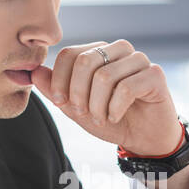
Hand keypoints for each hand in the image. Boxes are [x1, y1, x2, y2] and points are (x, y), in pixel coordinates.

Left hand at [31, 40, 182, 156]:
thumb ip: (55, 90)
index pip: (70, 54)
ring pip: (104, 76)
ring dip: (97, 106)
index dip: (59, 80)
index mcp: (99, 51)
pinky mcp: (155, 74)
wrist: (143, 138)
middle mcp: (119, 50)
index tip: (59, 102)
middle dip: (78, 93)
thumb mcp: (76, 108)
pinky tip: (115, 117)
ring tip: (101, 118)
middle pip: (85, 61)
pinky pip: (126, 88)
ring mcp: (139, 60)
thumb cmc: (111, 119)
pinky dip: (115, 109)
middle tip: (82, 113)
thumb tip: (33, 71)